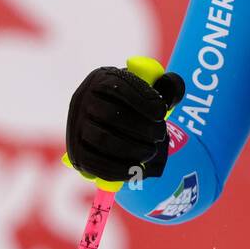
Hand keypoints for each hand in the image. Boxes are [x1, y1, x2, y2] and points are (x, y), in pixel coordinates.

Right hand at [65, 66, 185, 182]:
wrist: (110, 127)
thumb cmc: (135, 105)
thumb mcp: (148, 90)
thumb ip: (165, 86)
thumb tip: (173, 85)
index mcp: (101, 79)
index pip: (120, 87)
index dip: (144, 101)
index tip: (162, 113)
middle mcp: (82, 100)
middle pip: (111, 115)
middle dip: (142, 128)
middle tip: (160, 135)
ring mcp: (76, 127)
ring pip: (103, 140)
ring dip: (133, 149)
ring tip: (151, 151)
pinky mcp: (76, 153)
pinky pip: (95, 163)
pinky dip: (120, 168)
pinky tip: (137, 168)